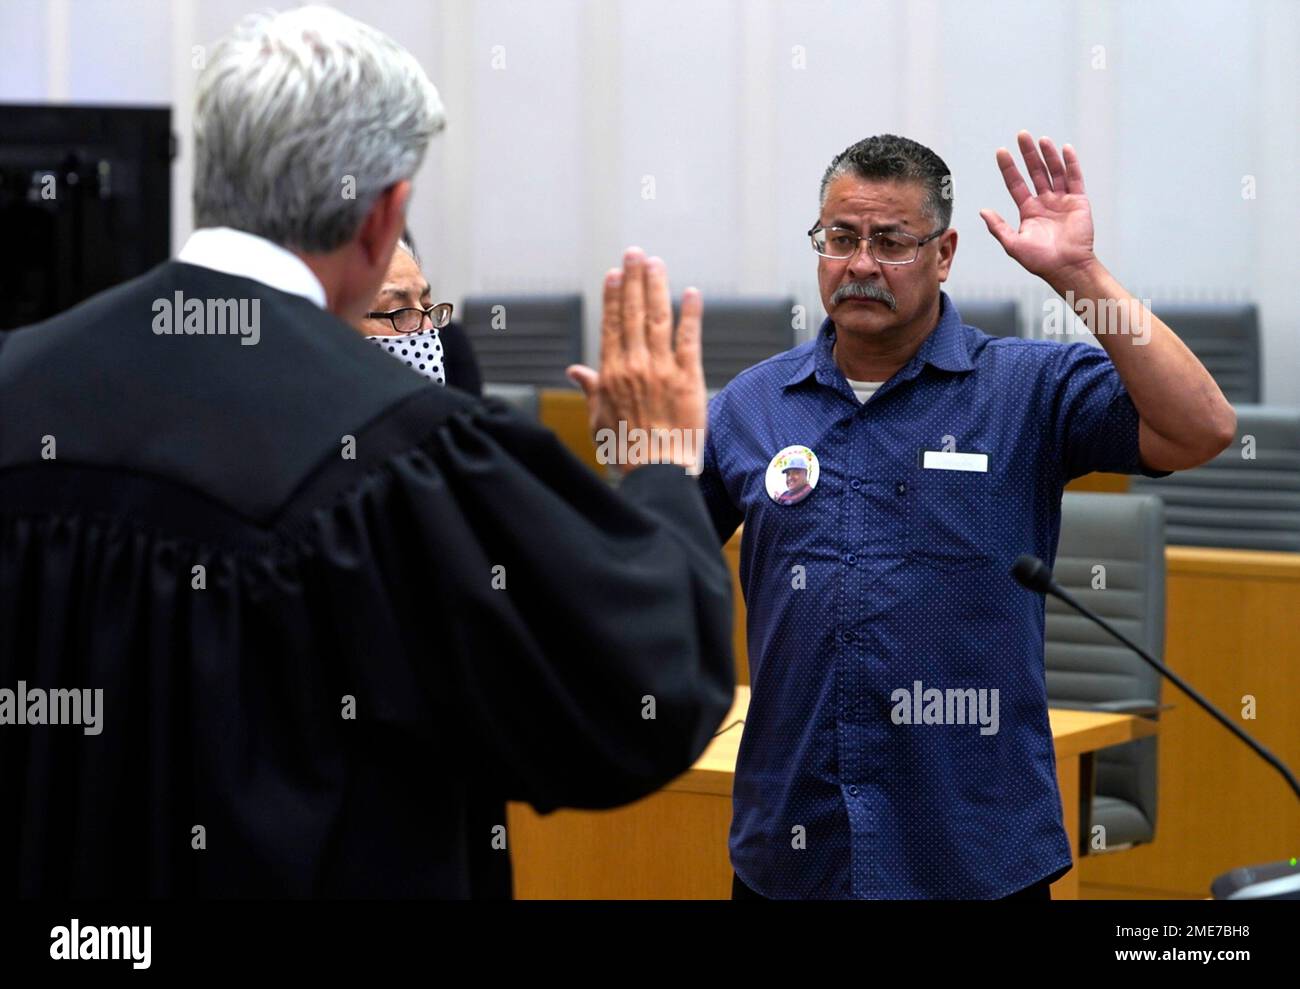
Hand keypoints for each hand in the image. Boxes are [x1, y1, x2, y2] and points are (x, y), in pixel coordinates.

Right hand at [565, 248, 705, 471]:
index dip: (612, 297)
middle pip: (632, 314)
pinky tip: (691, 294)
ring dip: (657, 287)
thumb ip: (590, 389)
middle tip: (635, 254)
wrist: (656, 471)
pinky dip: (690, 314)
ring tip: (656, 263)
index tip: (614, 274)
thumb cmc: (626, 449)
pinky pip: (689, 339)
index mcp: (611, 374)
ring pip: (658, 318)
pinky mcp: (688, 378)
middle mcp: (634, 366)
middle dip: (633, 280)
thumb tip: (574, 372)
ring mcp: (662, 370)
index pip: (611, 326)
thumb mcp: (599, 419)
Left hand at [980, 131, 1097, 283]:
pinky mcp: (1078, 201)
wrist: (1066, 267)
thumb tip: (982, 211)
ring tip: (1041, 139)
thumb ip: (998, 227)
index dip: (1009, 168)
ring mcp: (1062, 200)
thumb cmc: (1040, 261)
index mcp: (1029, 211)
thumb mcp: (1013, 244)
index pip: (1016, 184)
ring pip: (1054, 172)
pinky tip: (1064, 149)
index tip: (1001, 151)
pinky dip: (1071, 163)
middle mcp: (1045, 202)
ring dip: (1048, 155)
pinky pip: (1075, 178)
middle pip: (1035, 172)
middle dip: (1028, 154)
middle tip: (1021, 135)